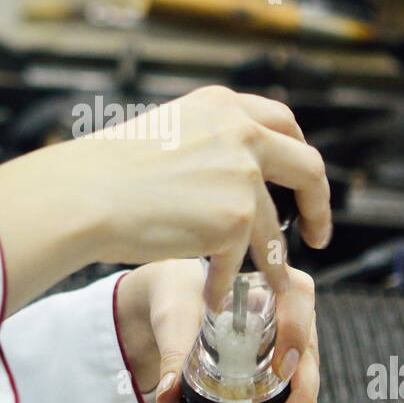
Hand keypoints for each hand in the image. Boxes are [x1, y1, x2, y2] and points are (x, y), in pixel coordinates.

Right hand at [73, 84, 331, 311]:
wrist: (84, 193)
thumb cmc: (106, 170)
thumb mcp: (167, 130)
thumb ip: (208, 141)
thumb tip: (233, 170)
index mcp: (224, 105)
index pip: (284, 122)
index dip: (298, 154)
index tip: (300, 183)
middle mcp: (242, 134)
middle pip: (307, 168)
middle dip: (318, 205)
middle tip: (317, 233)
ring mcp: (244, 177)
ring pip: (274, 230)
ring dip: (273, 262)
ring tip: (270, 285)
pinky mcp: (236, 219)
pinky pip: (241, 261)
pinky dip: (227, 283)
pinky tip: (214, 297)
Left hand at [116, 258, 318, 402]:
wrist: (174, 300)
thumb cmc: (179, 296)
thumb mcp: (174, 320)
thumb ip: (174, 354)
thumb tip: (169, 393)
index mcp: (266, 282)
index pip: (297, 298)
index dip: (295, 333)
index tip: (281, 370)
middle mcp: (286, 309)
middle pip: (308, 347)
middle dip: (301, 392)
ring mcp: (288, 337)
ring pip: (308, 372)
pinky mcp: (282, 361)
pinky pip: (297, 387)